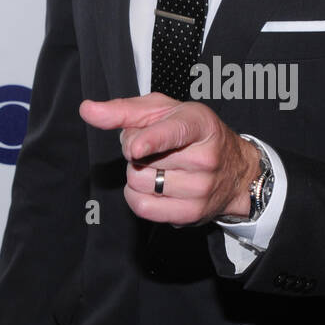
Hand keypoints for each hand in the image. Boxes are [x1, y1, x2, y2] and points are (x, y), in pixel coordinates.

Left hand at [79, 93, 259, 223]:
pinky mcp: (191, 213)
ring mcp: (201, 188)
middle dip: (135, 152)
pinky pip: (143, 207)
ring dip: (137, 175)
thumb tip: (88, 110)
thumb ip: (123, 110)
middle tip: (155, 148)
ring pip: (138, 183)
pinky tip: (154, 186)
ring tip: (159, 167)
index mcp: (200, 124)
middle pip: (141, 159)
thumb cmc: (192, 134)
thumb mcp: (163, 111)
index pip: (174, 132)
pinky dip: (137, 196)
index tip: (135, 148)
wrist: (236, 170)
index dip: (151, 140)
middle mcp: (205, 157)